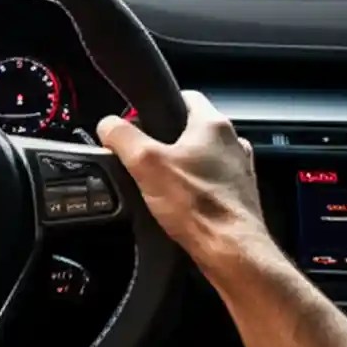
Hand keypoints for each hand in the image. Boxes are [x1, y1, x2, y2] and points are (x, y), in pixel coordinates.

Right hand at [96, 90, 274, 280]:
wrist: (231, 251)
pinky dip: (194, 191)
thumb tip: (108, 125)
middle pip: (190, 130)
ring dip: (181, 169)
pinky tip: (180, 207)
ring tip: (161, 187)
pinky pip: (210, 184)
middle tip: (145, 161)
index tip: (139, 123)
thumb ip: (122, 137)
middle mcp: (232, 143)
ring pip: (202, 159)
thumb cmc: (200, 208)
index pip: (184, 95)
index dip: (156, 106)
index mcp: (213, 124)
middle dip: (165, 143)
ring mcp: (238, 170)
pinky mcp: (238, 196)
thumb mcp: (145, 164)